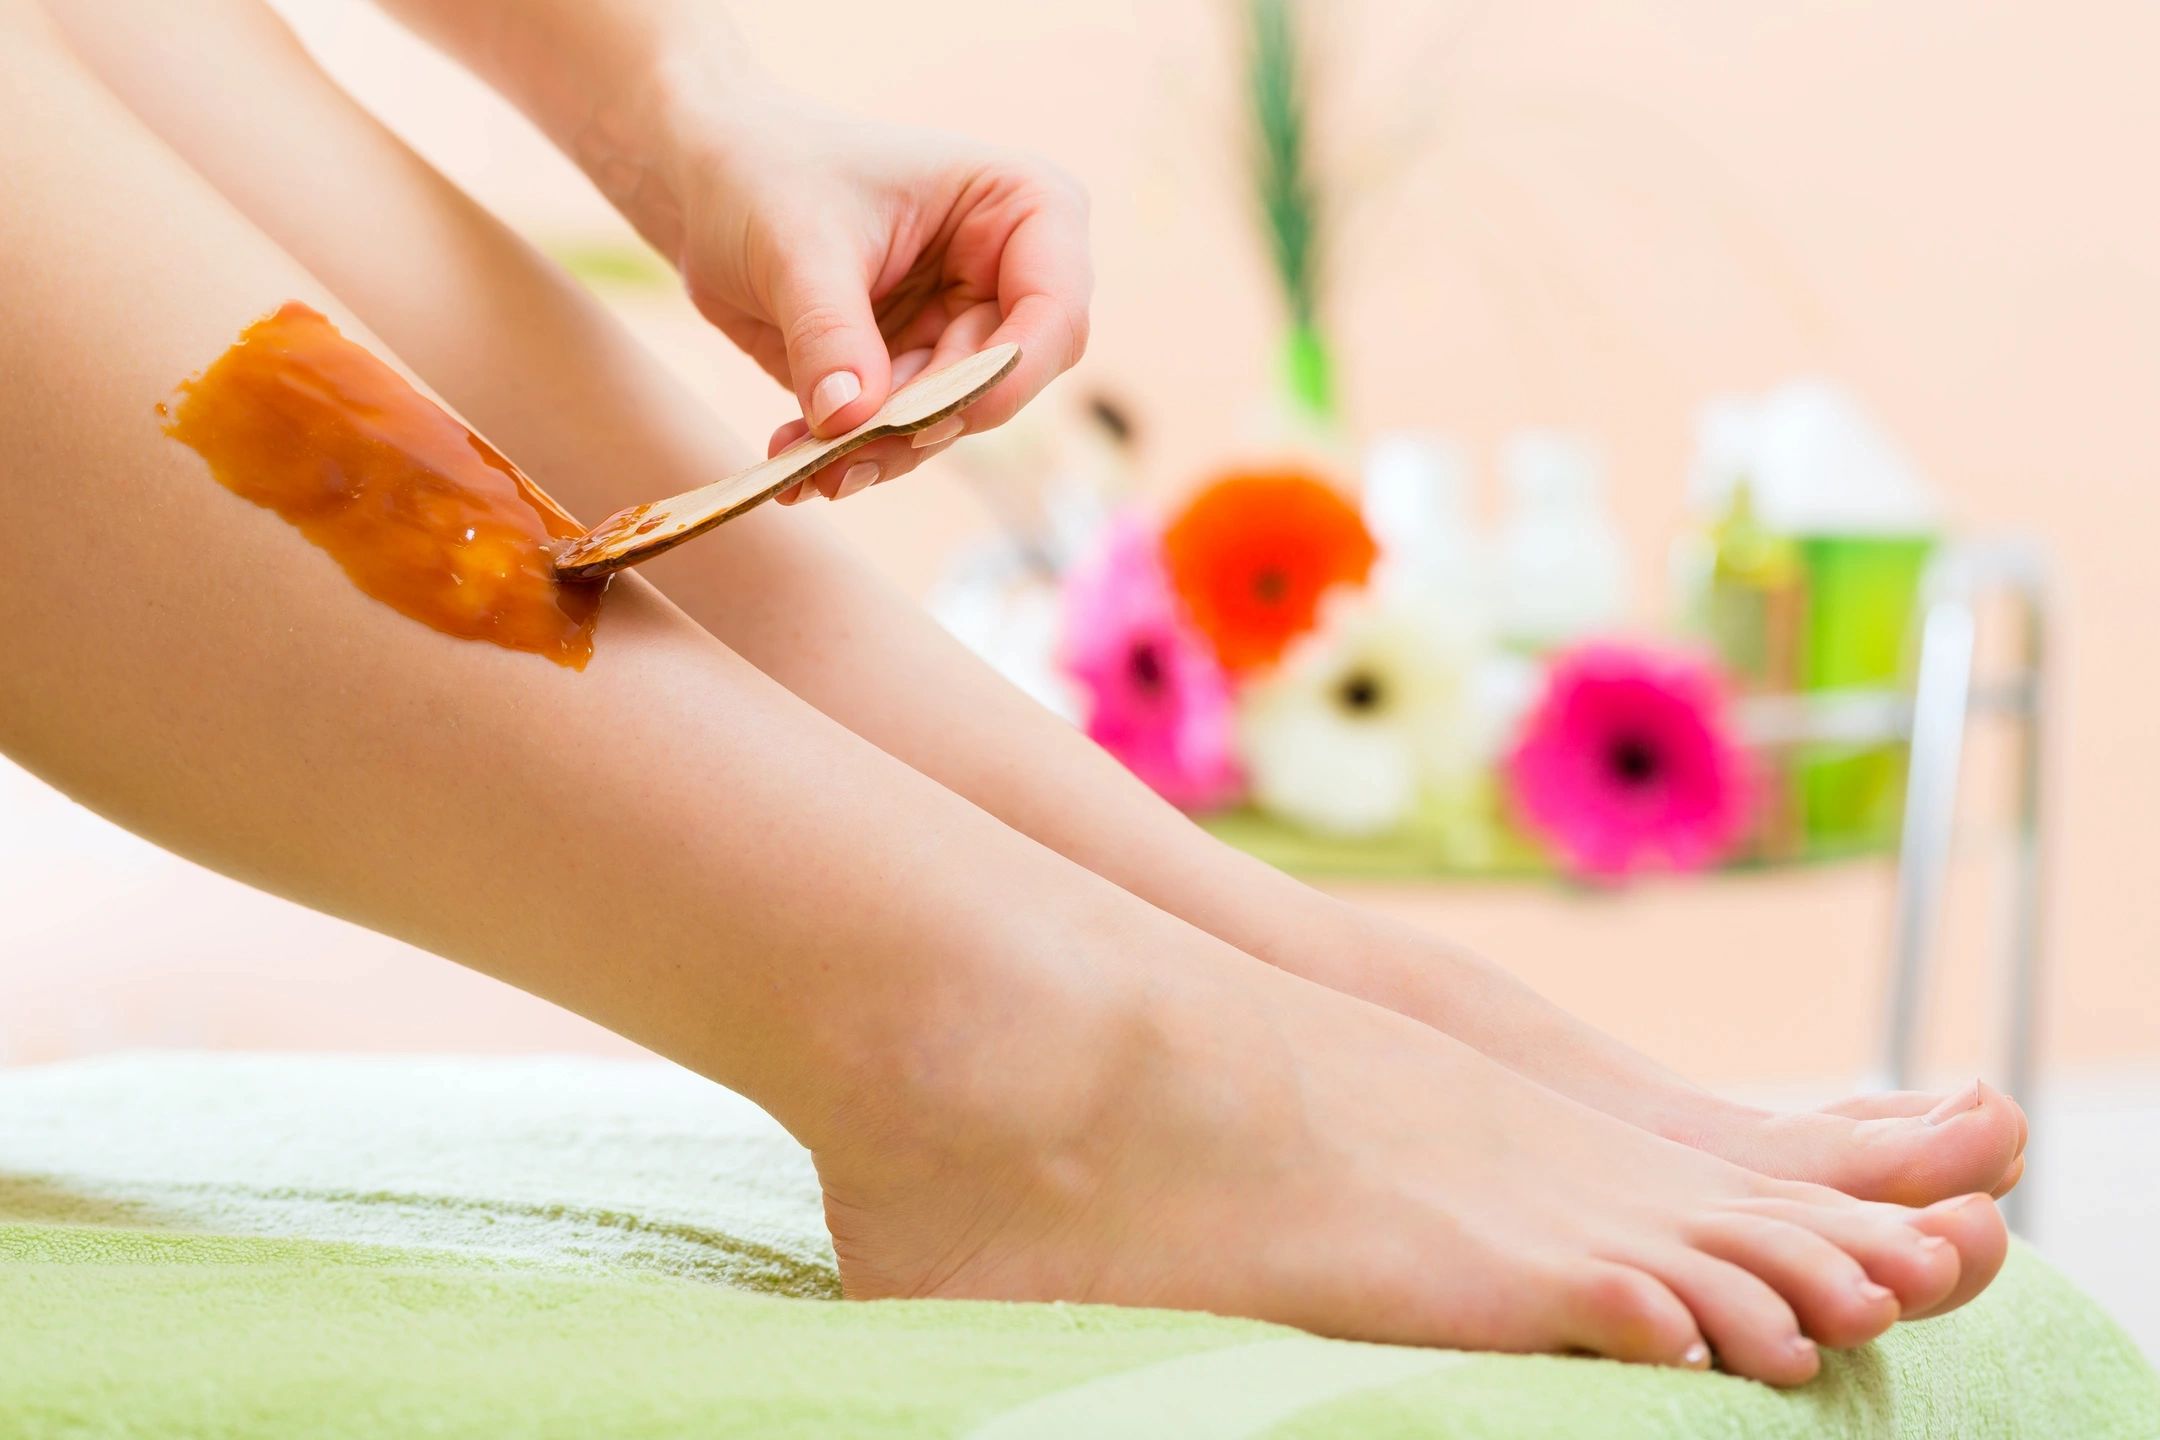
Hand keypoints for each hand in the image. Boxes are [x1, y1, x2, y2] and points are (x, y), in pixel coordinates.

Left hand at [660, 87, 1091, 501]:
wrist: (703, 185)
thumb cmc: (764, 173)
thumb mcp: (795, 244)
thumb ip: (830, 333)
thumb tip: (848, 420)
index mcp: (1021, 208)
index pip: (1054, 312)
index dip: (1006, 375)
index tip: (926, 418)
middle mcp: (1006, 278)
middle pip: (998, 384)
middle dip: (918, 425)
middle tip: (838, 454)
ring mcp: (961, 332)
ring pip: (947, 423)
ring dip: (876, 454)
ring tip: (803, 468)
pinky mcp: (913, 375)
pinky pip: (898, 436)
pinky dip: (847, 455)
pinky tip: (791, 466)